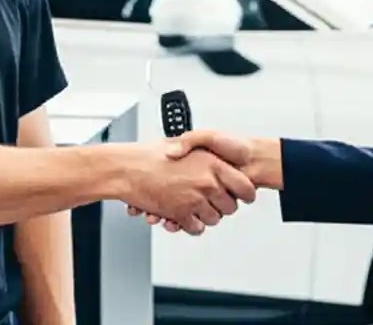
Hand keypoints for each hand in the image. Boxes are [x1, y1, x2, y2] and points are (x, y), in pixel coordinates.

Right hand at [119, 139, 256, 234]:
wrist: (127, 168)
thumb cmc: (151, 155)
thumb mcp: (185, 145)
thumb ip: (206, 156)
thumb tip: (220, 164)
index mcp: (212, 163)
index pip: (244, 186)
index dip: (245, 194)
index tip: (243, 196)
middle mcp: (206, 182)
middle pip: (230, 207)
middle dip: (222, 207)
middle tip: (213, 201)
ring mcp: (194, 199)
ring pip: (214, 219)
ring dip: (206, 216)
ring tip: (195, 207)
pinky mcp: (180, 214)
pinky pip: (196, 228)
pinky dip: (191, 225)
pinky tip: (184, 216)